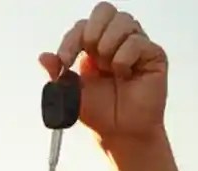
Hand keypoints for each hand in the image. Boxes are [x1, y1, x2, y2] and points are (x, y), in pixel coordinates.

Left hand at [39, 2, 167, 149]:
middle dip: (92, 31)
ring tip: (108, 68)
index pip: (84, 24)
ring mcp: (136, 45)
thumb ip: (56, 73)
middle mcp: (116, 40)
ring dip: (108, 45)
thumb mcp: (70, 92)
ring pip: (123, 20)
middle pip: (105, 10)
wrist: (119, 132)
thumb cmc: (99, 111)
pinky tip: (124, 75)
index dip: (72, 38)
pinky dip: (124, 59)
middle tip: (90, 56)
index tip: (65, 61)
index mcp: (94, 46)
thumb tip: (43, 56)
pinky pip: (137, 41)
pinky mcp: (153, 54)